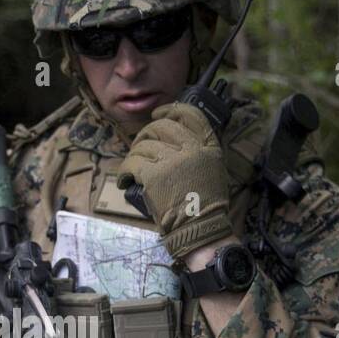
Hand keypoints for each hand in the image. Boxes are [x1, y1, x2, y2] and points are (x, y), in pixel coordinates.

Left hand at [117, 101, 232, 262]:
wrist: (200, 228)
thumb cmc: (205, 205)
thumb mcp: (213, 170)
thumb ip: (198, 151)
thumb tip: (175, 140)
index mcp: (208, 146)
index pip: (189, 114)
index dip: (171, 109)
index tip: (158, 113)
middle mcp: (191, 149)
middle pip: (161, 126)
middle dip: (146, 133)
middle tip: (141, 146)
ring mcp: (172, 160)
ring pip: (144, 144)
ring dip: (135, 154)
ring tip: (134, 167)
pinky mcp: (154, 174)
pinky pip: (132, 163)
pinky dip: (125, 171)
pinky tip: (125, 179)